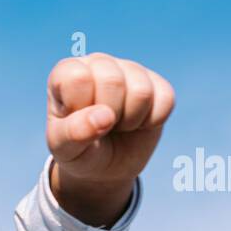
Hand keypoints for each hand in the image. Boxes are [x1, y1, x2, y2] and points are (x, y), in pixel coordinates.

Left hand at [45, 53, 174, 226]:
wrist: (104, 167)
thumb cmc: (78, 152)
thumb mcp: (64, 149)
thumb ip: (73, 133)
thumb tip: (103, 117)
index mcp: (67, 73)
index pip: (78, 78)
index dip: (81, 108)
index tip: (76, 121)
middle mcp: (98, 63)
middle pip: (113, 81)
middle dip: (108, 117)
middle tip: (100, 126)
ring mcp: (130, 70)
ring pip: (142, 91)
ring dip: (131, 120)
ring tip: (117, 125)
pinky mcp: (157, 83)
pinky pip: (165, 100)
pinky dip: (152, 121)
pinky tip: (137, 123)